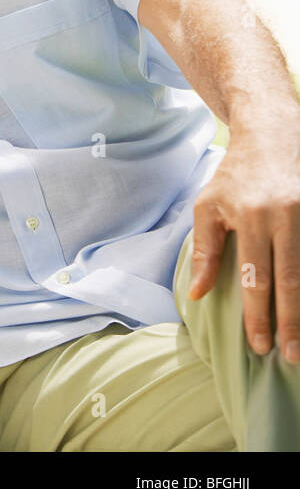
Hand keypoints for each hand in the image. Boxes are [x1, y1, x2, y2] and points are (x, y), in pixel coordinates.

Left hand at [188, 129, 299, 361]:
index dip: (258, 315)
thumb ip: (205, 250)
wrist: (273, 132)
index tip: (259, 345)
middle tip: (291, 356)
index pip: (255, 278)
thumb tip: (198, 293)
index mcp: (250, 217)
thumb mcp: (208, 206)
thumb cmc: (234, 175)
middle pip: (291, 280)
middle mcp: (284, 216)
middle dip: (292, 322)